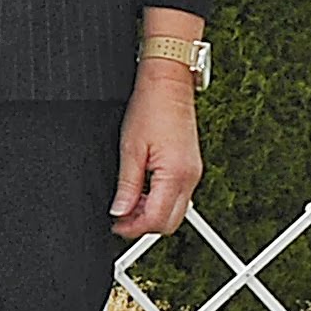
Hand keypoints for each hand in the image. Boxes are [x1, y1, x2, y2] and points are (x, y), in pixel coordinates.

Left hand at [109, 59, 203, 238]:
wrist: (168, 83)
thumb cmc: (151, 107)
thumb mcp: (130, 150)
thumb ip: (127, 186)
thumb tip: (120, 211)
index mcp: (175, 174)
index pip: (156, 219)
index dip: (133, 227)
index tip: (117, 224)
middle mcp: (190, 177)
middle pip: (169, 223)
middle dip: (144, 226)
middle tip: (122, 219)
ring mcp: (193, 174)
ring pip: (175, 212)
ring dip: (152, 214)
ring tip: (130, 204)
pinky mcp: (191, 169)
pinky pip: (178, 197)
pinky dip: (160, 201)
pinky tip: (144, 194)